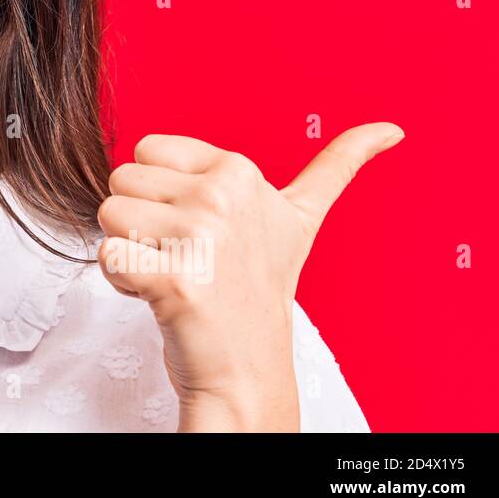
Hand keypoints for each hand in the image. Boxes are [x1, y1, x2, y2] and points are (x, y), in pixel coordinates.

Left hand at [95, 122, 403, 430]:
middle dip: (141, 221)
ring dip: (130, 251)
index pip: (146, 149)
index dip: (160, 192)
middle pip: (121, 180)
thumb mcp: (300, 218)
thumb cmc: (259, 287)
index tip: (201, 227)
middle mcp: (222, 196)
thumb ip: (337, 166)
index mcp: (239, 170)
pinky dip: (120, 280)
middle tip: (184, 256)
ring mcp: (201, 238)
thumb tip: (391, 128)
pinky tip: (157, 296)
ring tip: (174, 274)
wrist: (249, 369)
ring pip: (107, 215)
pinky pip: (106, 255)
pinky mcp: (175, 281)